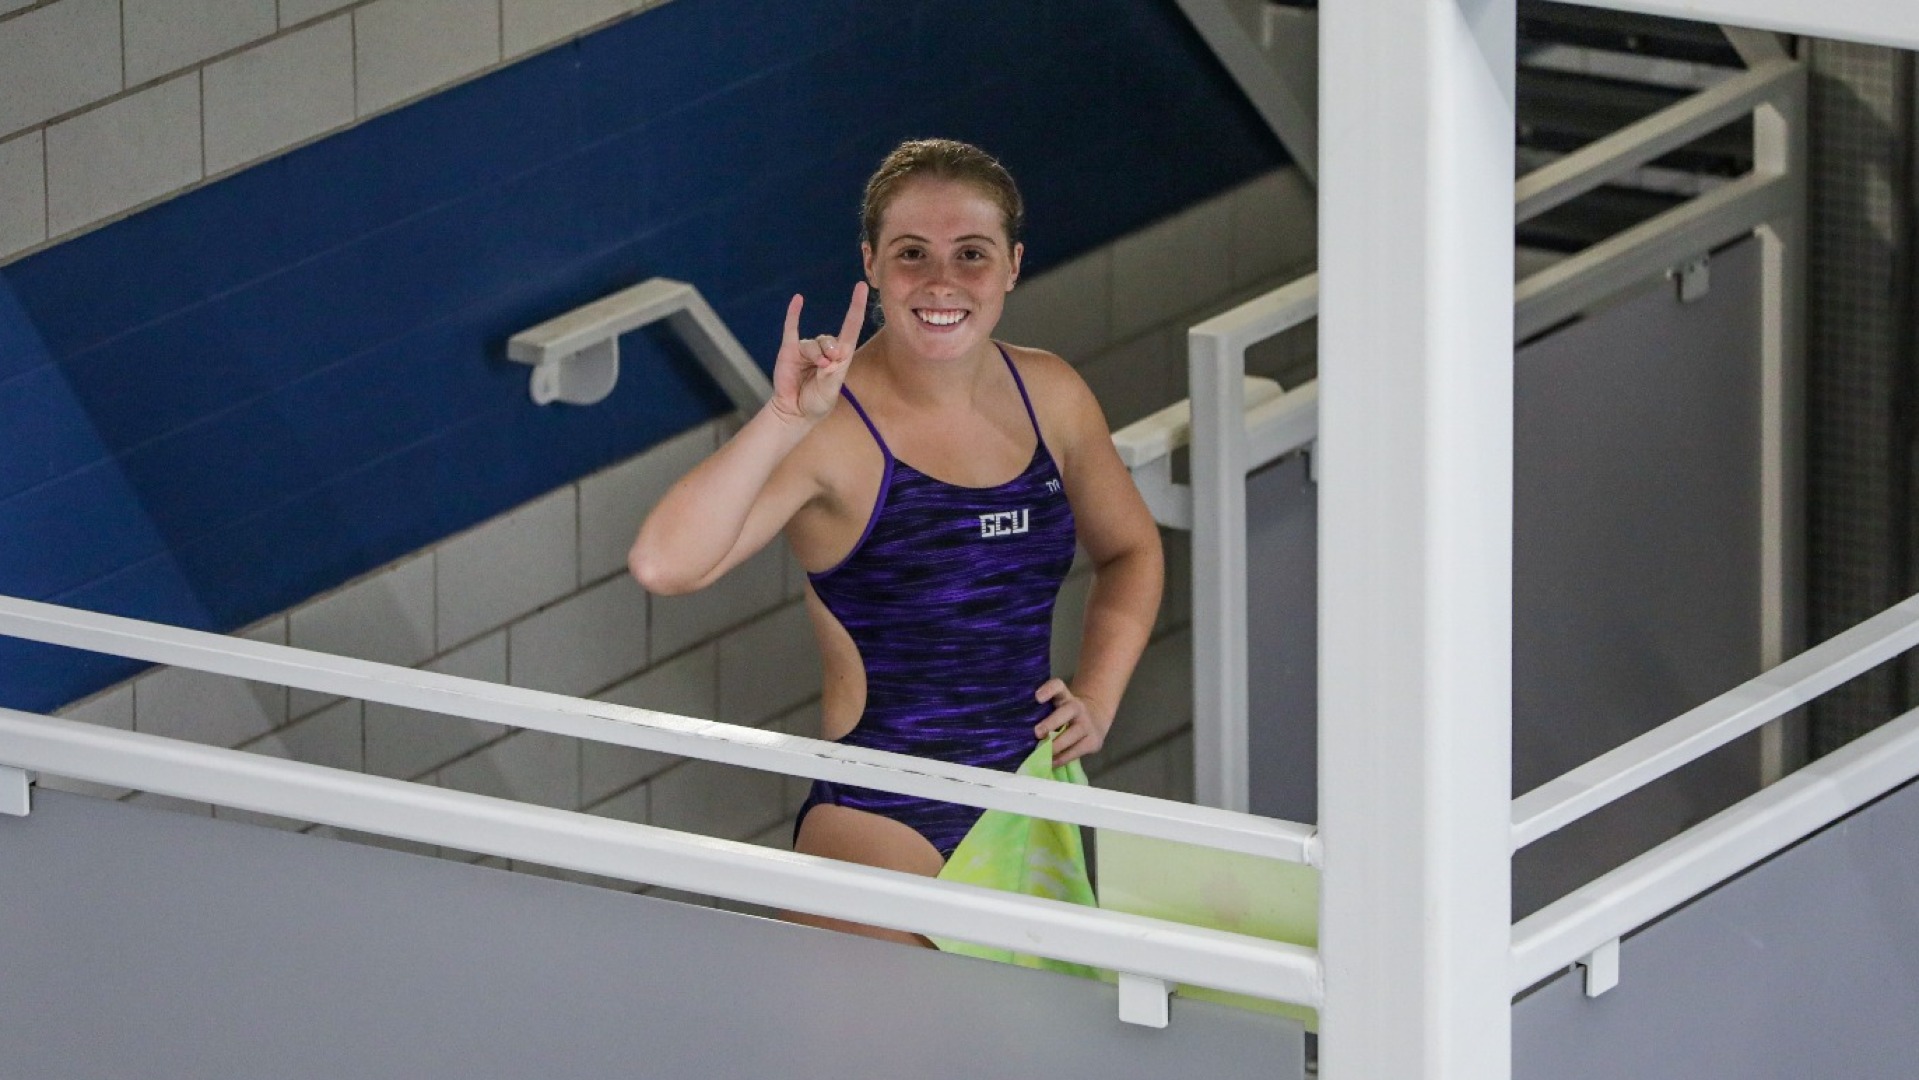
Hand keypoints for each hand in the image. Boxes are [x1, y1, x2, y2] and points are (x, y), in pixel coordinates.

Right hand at [771, 282, 867, 425]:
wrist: (794, 411)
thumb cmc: (816, 403)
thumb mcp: (829, 392)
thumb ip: (831, 375)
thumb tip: (829, 357)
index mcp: (841, 358)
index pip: (851, 327)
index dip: (856, 308)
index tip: (862, 288)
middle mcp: (825, 350)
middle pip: (830, 339)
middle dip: (830, 350)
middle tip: (827, 366)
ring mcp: (807, 350)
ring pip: (812, 343)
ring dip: (815, 354)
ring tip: (817, 367)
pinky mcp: (789, 351)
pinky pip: (791, 328)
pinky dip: (793, 314)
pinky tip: (797, 300)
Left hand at [1033, 678, 1111, 767]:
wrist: (1094, 719)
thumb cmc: (1064, 715)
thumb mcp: (1055, 707)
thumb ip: (1040, 712)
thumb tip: (1017, 730)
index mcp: (1064, 696)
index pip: (1058, 686)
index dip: (1048, 690)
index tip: (1037, 698)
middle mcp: (1077, 707)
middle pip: (1067, 711)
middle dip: (1052, 723)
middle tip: (1037, 733)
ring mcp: (1087, 724)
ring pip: (1073, 734)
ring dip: (1056, 745)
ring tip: (1042, 753)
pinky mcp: (1093, 741)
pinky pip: (1076, 751)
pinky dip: (1062, 758)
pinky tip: (1051, 762)